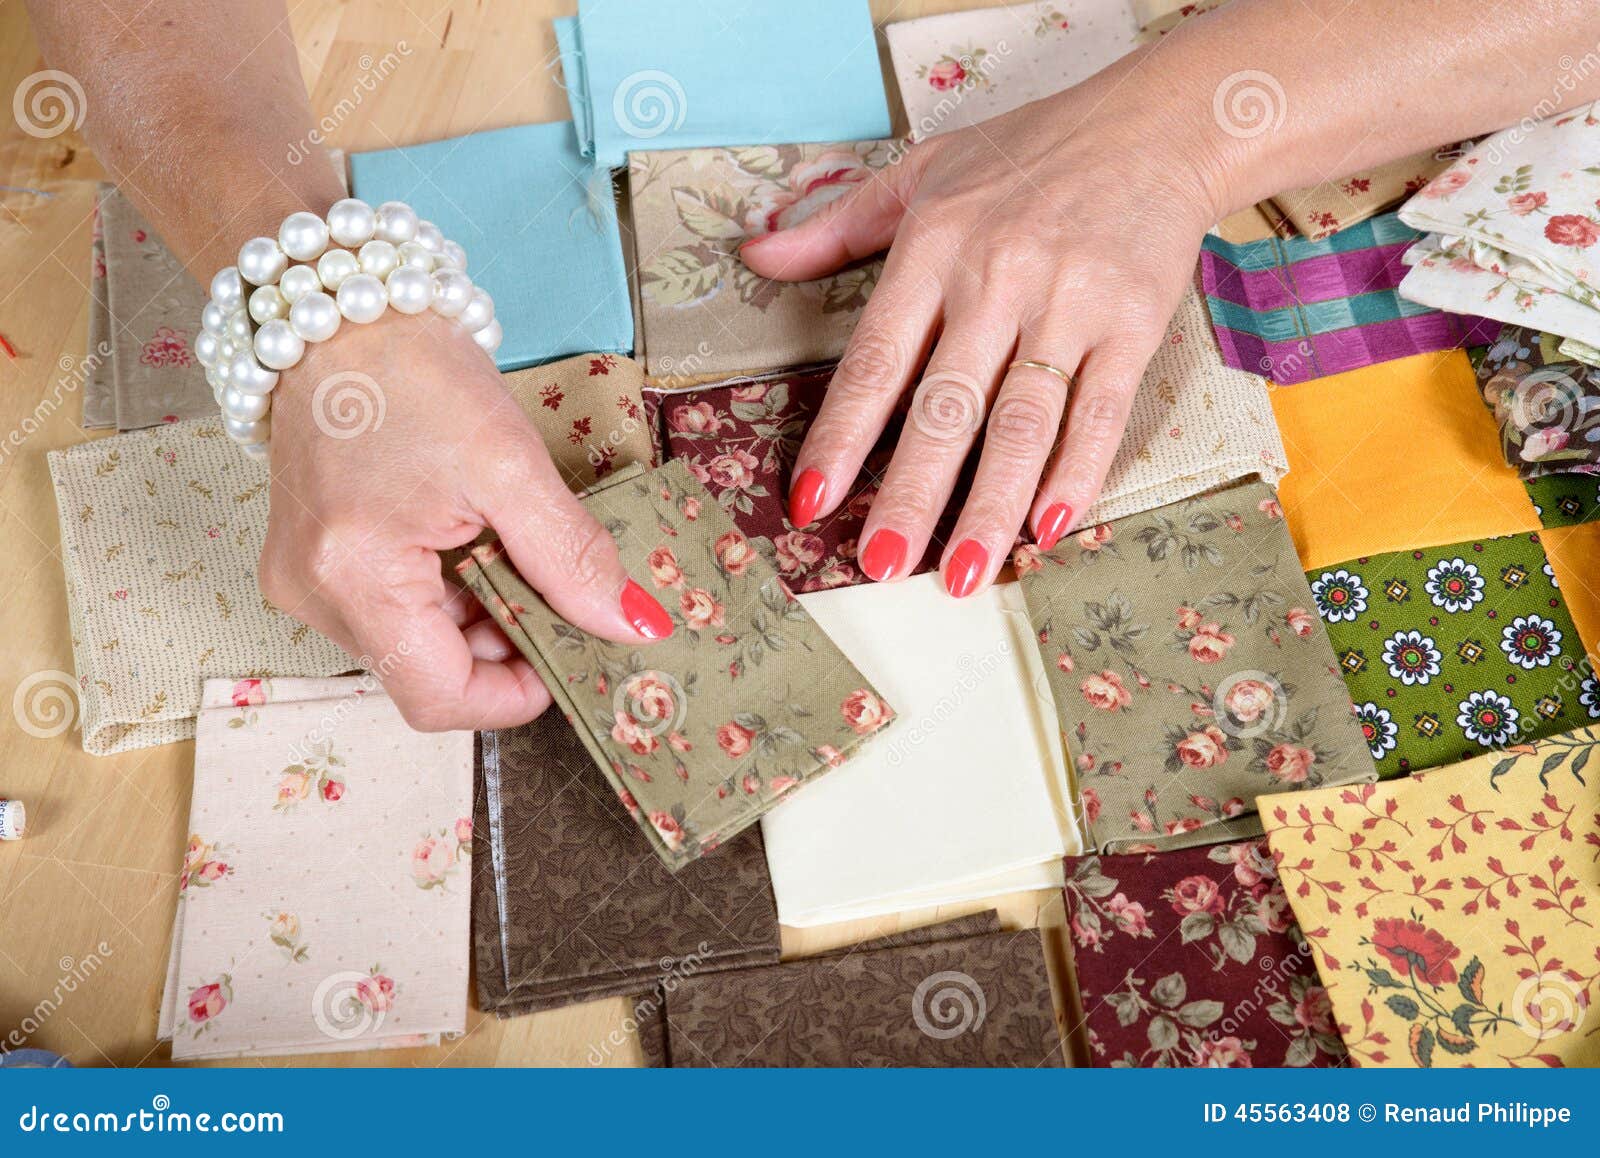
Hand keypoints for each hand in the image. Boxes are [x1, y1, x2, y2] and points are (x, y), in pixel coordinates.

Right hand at [258, 312, 672, 731]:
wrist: (335, 306)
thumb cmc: (411, 372)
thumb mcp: (509, 464)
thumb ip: (570, 555)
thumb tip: (632, 625)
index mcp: (352, 578)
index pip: (438, 698)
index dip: (515, 693)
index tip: (571, 648)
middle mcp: (313, 595)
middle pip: (429, 673)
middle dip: (505, 643)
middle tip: (554, 584)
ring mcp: (304, 580)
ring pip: (415, 643)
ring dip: (480, 614)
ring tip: (509, 545)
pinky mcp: (310, 560)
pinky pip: (393, 609)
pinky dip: (448, 591)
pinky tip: (472, 540)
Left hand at [740, 82, 1223, 595]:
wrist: (1153, 124)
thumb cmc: (1027, 153)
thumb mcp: (921, 171)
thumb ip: (836, 224)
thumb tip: (757, 256)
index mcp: (934, 247)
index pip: (876, 359)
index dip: (841, 436)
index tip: (811, 501)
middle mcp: (998, 278)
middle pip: (946, 406)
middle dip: (910, 494)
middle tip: (880, 563)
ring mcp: (1069, 304)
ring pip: (1021, 422)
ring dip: (989, 505)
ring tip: (959, 573)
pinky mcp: (1133, 325)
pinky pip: (1101, 412)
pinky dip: (1076, 474)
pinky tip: (1048, 528)